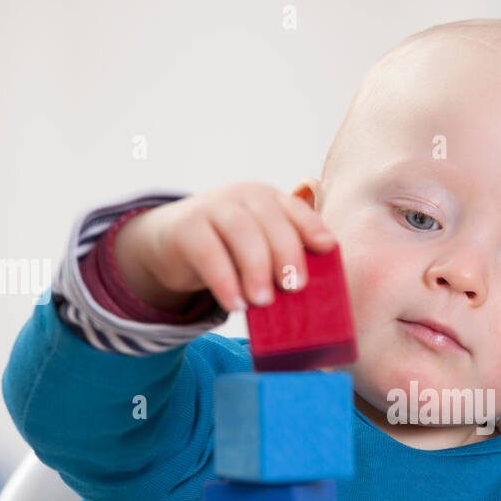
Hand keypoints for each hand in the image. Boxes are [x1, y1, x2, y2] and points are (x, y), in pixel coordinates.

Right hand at [111, 182, 337, 313]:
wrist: (173, 241)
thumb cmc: (229, 248)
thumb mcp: (259, 245)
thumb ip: (284, 256)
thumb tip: (314, 287)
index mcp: (269, 200)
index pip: (295, 209)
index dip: (312, 226)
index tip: (327, 248)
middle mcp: (243, 197)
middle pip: (270, 220)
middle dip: (286, 253)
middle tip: (294, 288)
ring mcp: (213, 208)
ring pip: (241, 233)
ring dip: (256, 269)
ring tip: (263, 301)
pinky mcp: (187, 228)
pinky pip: (208, 253)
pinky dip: (224, 281)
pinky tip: (235, 304)